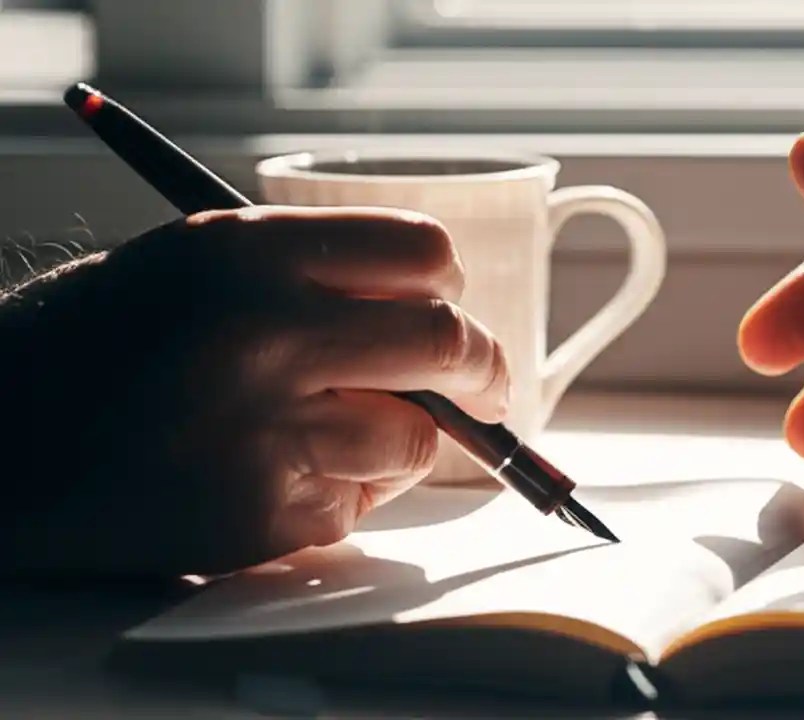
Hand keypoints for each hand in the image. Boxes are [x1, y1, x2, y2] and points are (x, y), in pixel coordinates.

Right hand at [0, 207, 508, 576]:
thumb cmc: (96, 345)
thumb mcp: (194, 264)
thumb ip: (313, 277)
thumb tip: (438, 312)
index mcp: (246, 251)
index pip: (422, 250)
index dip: (448, 284)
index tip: (453, 309)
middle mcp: (264, 334)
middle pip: (447, 341)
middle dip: (481, 371)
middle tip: (484, 390)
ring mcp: (265, 432)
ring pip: (414, 437)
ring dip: (399, 440)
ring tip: (325, 434)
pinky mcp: (260, 516)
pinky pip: (358, 503)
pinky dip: (342, 492)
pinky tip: (269, 474)